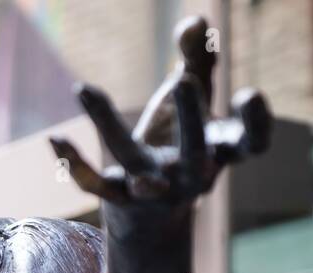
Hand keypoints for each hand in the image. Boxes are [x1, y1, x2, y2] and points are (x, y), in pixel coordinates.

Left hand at [50, 15, 270, 228]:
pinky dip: (75, 165)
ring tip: (88, 90)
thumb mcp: (192, 100)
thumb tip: (196, 20)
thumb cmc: (180, 141)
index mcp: (221, 153)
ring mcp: (155, 191)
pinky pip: (94, 185)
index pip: (251, 143)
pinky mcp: (120, 199)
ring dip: (110, 126)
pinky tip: (55, 139)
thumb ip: (198, 60)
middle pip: (196, 153)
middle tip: (184, 80)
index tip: (249, 94)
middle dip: (190, 118)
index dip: (257, 123)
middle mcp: (192, 177)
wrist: (153, 212)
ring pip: (134, 165)